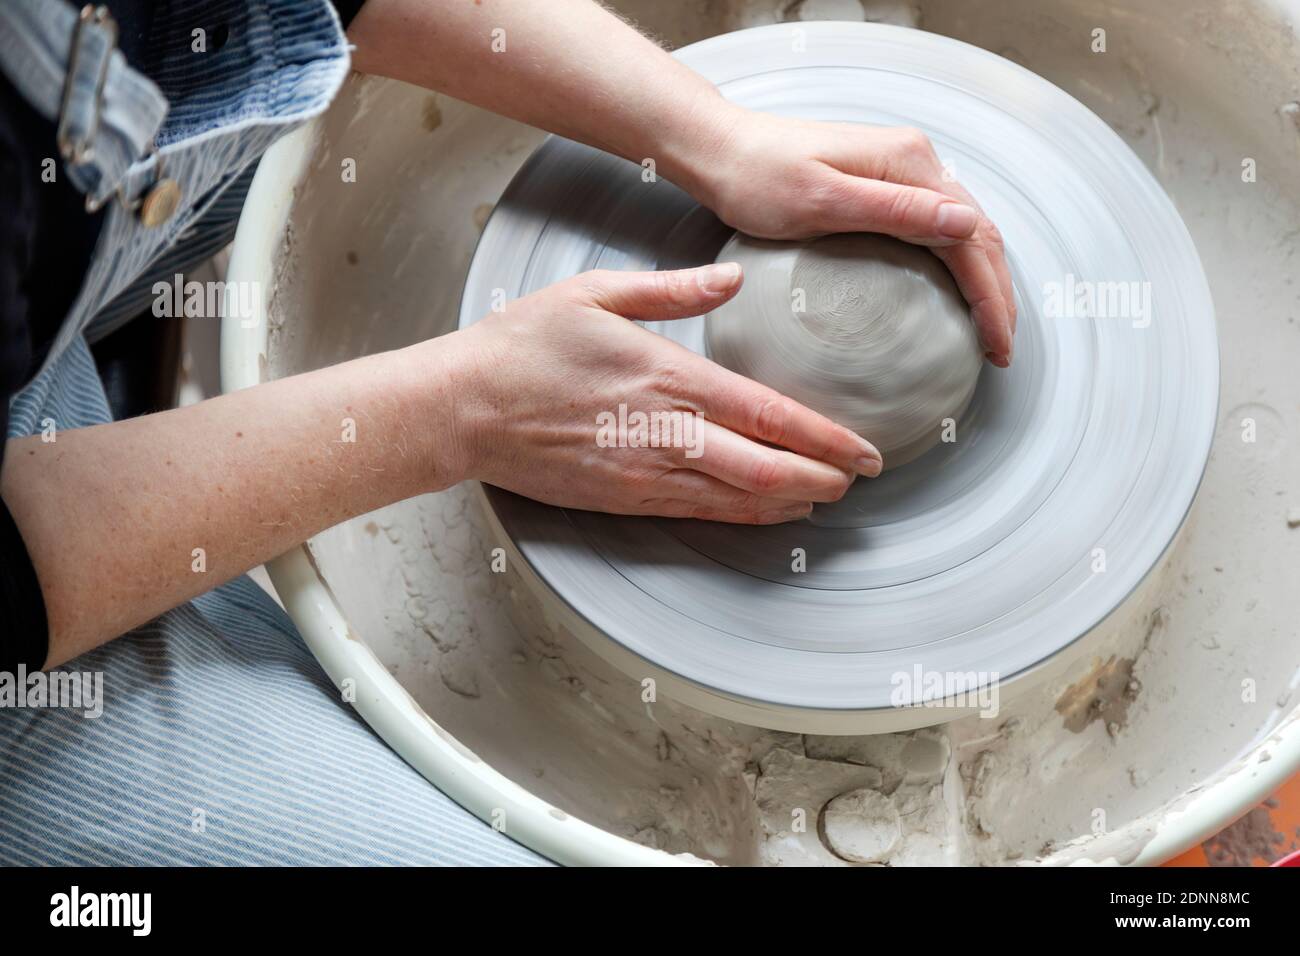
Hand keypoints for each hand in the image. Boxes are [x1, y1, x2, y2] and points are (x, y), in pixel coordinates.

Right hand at [446, 264, 882, 523]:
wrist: (463, 409)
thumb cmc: (524, 345)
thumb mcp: (596, 293)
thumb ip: (674, 289)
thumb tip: (732, 278)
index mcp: (667, 376)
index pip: (767, 415)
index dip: (825, 438)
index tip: (864, 448)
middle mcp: (666, 434)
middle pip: (767, 470)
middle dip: (822, 478)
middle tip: (859, 479)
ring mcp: (645, 474)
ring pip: (739, 502)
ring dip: (791, 503)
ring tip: (827, 497)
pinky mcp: (624, 499)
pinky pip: (700, 514)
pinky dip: (745, 517)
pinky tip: (769, 512)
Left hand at [685, 106, 1016, 365]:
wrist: (721, 151)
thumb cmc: (758, 178)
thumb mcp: (823, 201)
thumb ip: (896, 211)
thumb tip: (967, 227)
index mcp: (910, 163)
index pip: (973, 237)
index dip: (992, 295)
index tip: (997, 344)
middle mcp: (916, 162)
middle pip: (978, 234)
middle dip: (998, 293)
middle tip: (1002, 349)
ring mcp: (901, 171)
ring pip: (962, 232)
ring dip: (983, 280)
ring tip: (989, 329)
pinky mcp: (883, 184)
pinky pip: (935, 229)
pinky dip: (955, 265)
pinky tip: (953, 294)